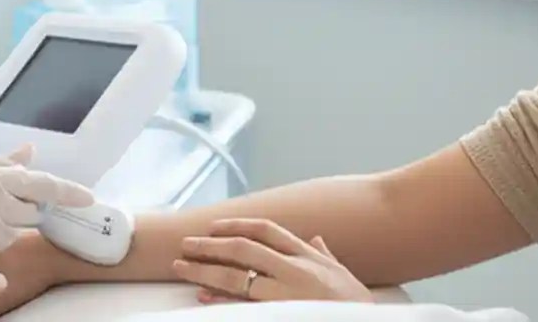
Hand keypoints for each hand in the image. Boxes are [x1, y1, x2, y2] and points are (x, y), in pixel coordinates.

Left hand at [173, 219, 373, 304]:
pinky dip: (222, 303)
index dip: (237, 225)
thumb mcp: (342, 273)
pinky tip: (203, 299)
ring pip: (238, 277)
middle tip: (186, 245)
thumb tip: (316, 239)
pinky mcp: (284, 313)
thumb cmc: (355, 304)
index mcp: (307, 256)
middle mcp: (296, 271)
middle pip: (244, 250)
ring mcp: (289, 295)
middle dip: (211, 246)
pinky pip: (246, 307)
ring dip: (206, 272)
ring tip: (182, 269)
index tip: (214, 225)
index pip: (267, 230)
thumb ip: (325, 255)